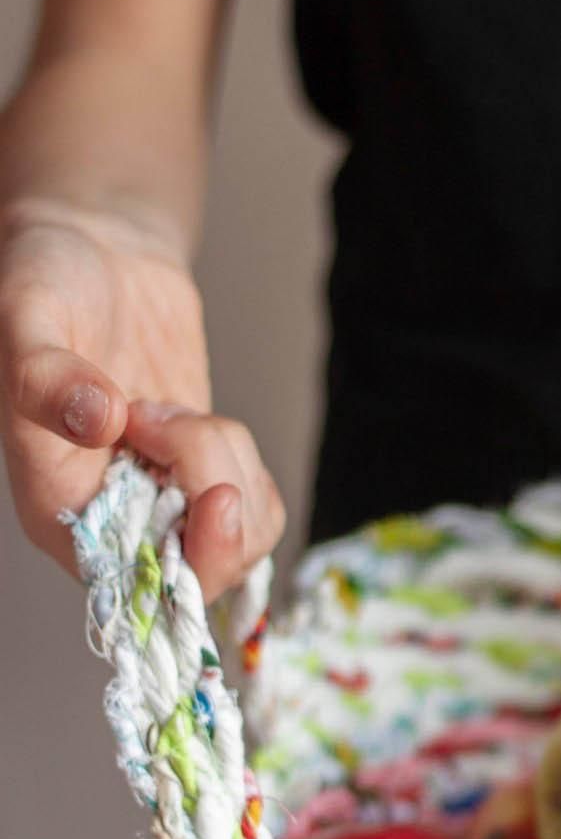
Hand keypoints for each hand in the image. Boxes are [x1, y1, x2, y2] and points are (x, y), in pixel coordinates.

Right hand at [1, 197, 284, 599]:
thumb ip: (48, 377)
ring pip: (238, 538)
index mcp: (58, 512)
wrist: (96, 254)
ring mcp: (162, 504)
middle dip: (218, 505)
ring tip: (172, 414)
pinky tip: (203, 423)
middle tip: (184, 426)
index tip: (214, 496)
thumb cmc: (45, 286)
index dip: (187, 560)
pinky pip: (254, 509)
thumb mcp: (27, 317)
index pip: (134, 585)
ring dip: (228, 468)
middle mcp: (112, 523)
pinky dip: (248, 465)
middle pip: (199, 575)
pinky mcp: (202, 480)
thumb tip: (98, 421)